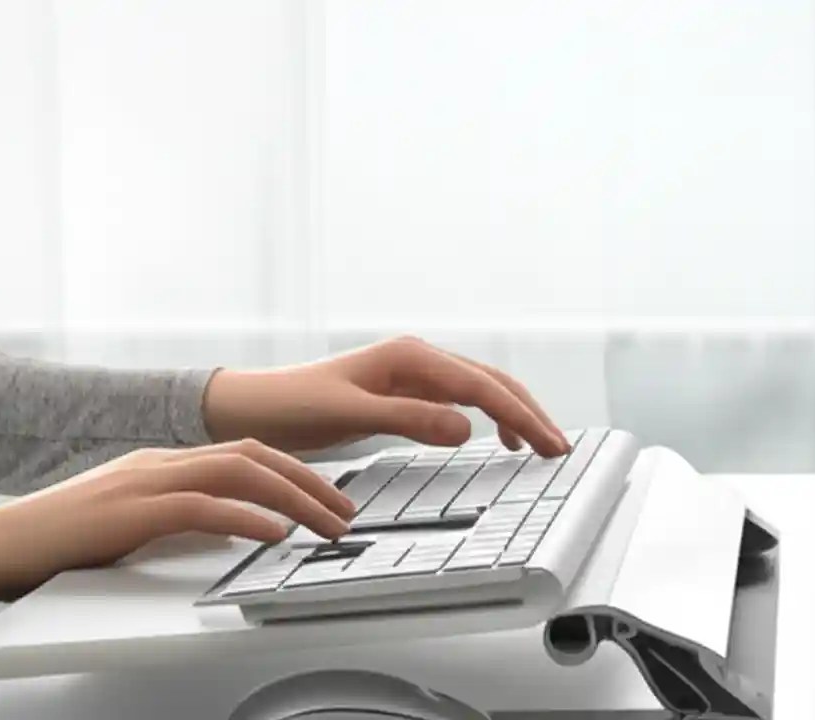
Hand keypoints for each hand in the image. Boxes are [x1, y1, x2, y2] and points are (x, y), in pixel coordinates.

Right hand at [0, 439, 354, 603]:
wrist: (2, 542)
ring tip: (327, 524)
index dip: (295, 470)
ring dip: (293, 498)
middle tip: (346, 510)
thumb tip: (234, 526)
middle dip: (309, 480)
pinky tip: (275, 532)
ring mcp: (148, 480)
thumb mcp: (138, 518)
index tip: (328, 495)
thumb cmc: (66, 537)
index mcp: (166, 460)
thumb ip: (184, 513)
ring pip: (240, 473)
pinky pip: (203, 507)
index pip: (246, 452)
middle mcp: (163, 460)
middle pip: (255, 456)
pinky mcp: (134, 509)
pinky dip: (246, 517)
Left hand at [202, 336, 570, 456]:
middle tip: (559, 448)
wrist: (255, 405)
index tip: (548, 442)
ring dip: (513, 413)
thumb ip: (410, 419)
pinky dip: (487, 416)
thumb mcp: (351, 414)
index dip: (520, 415)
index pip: (482, 386)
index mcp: (411, 356)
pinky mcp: (405, 390)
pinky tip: (496, 437)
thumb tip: (468, 427)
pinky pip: (460, 399)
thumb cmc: (295, 406)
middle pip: (491, 381)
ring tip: (539, 445)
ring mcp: (413, 372)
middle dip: (529, 412)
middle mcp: (418, 357)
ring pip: (480, 388)